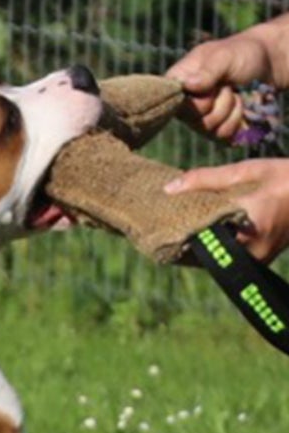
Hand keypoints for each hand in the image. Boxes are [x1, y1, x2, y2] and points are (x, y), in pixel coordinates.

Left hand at [165, 159, 288, 262]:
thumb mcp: (247, 172)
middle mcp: (254, 253)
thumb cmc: (286, 177)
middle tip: (158, 230)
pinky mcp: (260, 258)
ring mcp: (258, 259)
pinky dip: (210, 246)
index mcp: (250, 233)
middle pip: (204, 257)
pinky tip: (195, 233)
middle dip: (182, 244)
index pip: (200, 245)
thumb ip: (206, 179)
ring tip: (171, 231)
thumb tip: (168, 189)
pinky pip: (226, 256)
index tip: (155, 230)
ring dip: (195, 246)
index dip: (175, 239)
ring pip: (214, 260)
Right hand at [166, 26, 281, 142]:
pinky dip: (238, 121)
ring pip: (210, 129)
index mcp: (177, 83)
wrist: (266, 64)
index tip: (213, 85)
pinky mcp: (214, 130)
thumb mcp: (225, 56)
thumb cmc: (241, 54)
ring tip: (236, 93)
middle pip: (195, 119)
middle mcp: (184, 104)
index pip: (173, 103)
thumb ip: (207, 71)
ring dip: (231, 110)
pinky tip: (240, 105)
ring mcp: (198, 119)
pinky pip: (223, 136)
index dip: (196, 100)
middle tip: (227, 86)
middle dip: (220, 102)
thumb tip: (187, 86)